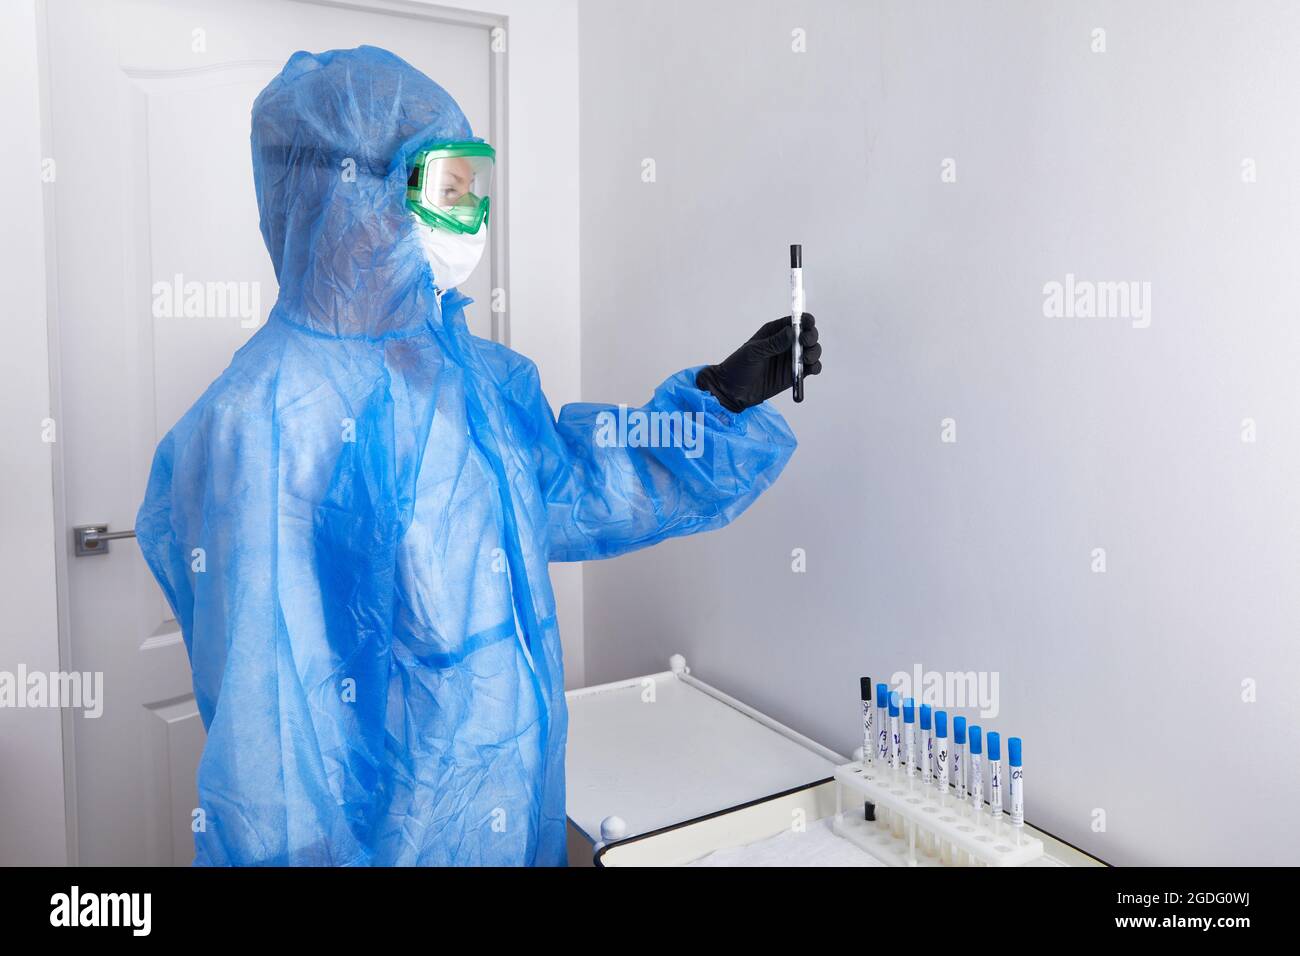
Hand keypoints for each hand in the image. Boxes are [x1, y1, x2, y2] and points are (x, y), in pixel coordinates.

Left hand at [695, 314, 821, 412]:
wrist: (733, 391)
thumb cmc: (738, 367)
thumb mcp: (754, 352)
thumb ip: (773, 343)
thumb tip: (792, 331)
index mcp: (775, 332)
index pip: (796, 321)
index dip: (805, 320)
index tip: (809, 323)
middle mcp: (786, 343)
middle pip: (808, 335)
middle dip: (811, 337)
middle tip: (806, 343)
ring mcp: (791, 359)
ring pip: (812, 351)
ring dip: (814, 352)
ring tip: (806, 359)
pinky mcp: (794, 374)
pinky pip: (810, 368)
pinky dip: (815, 367)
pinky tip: (811, 369)